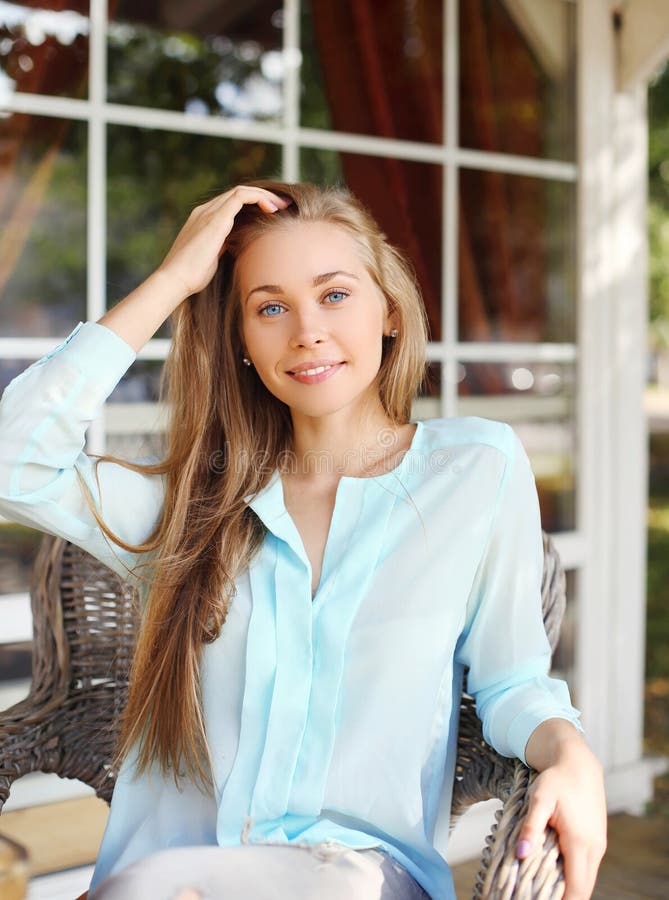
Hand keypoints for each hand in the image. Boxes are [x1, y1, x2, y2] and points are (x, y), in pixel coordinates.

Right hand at [155, 185, 290, 299]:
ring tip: (281, 205)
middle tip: (283, 206)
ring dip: (264, 196)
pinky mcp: (215, 218)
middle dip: (263, 197)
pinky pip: (241, 197)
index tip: (272, 214)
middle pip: (238, 195)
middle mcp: (205, 211)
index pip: (232, 204)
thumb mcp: (213, 258)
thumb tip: (239, 248)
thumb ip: (224, 248)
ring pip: (241, 192)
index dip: (253, 206)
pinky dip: (258, 198)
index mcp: (204, 220)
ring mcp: (208, 212)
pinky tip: (271, 209)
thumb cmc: (193, 277)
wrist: (176, 279)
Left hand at [517, 741, 606, 898]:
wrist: (578, 762)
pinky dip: (574, 874)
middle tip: (536, 896)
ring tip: (542, 888)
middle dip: (563, 897)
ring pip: (586, 878)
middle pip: (583, 889)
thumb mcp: (539, 799)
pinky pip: (587, 867)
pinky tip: (554, 870)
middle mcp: (594, 848)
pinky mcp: (596, 840)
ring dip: (568, 886)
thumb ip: (531, 827)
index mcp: (580, 842)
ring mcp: (598, 845)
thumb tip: (521, 855)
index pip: (577, 888)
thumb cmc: (557, 779)